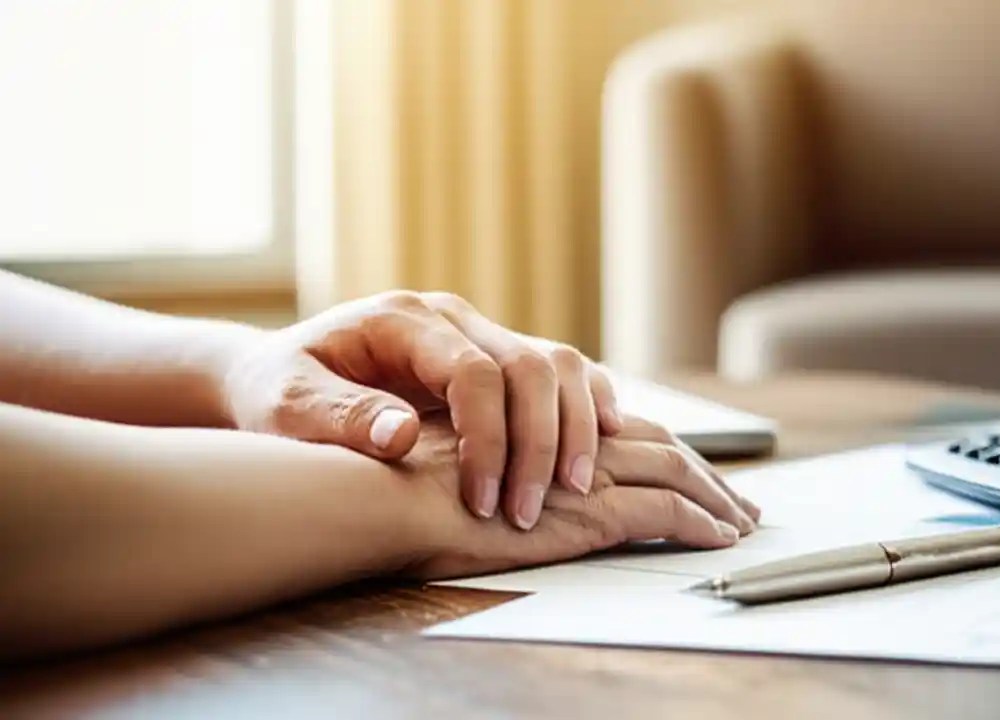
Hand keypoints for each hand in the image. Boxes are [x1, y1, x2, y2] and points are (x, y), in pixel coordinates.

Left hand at [220, 291, 621, 528]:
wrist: (282, 373)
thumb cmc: (281, 392)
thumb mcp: (289, 405)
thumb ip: (341, 416)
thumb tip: (401, 435)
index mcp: (403, 320)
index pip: (476, 372)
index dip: (490, 439)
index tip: (483, 504)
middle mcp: (452, 318)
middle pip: (530, 366)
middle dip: (541, 442)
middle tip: (529, 512)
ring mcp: (481, 333)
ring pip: (559, 364)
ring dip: (575, 426)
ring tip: (573, 487)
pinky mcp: (498, 357)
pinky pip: (562, 370)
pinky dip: (587, 403)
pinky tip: (603, 441)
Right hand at [396, 415, 761, 579]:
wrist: (385, 491)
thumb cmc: (404, 483)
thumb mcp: (463, 465)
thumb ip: (502, 465)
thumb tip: (518, 485)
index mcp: (549, 426)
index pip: (627, 432)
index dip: (665, 449)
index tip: (693, 470)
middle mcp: (575, 441)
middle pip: (664, 446)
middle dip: (707, 472)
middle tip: (739, 499)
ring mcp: (585, 472)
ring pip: (677, 472)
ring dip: (718, 497)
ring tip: (744, 522)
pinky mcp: (588, 507)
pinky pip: (665, 511)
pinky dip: (702, 523)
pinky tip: (722, 538)